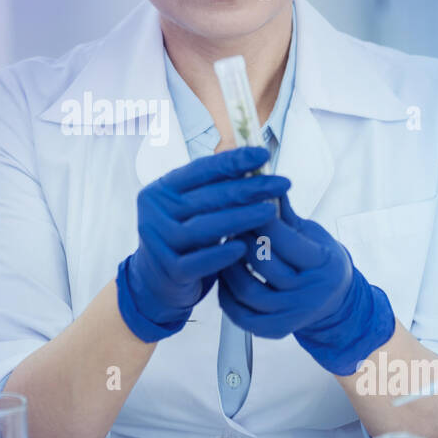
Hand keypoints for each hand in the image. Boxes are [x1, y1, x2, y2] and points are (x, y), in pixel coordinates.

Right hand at [117, 146, 289, 342]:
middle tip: (282, 183)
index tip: (264, 154)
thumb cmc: (187, 240)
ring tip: (272, 211)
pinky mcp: (167, 269)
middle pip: (208, 197)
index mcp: (161, 189)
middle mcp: (154, 211)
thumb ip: (216, 189)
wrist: (158, 283)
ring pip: (204, 227)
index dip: (233, 160)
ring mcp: (158, 241)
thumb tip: (257, 161)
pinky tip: (244, 247)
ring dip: (241, 218)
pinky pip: (198, 261)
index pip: (201, 169)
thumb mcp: (194, 210)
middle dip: (249, 188)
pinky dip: (221, 254)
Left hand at [217, 193, 394, 374]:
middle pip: (263, 264)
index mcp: (322, 264)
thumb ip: (286, 213)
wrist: (337, 303)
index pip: (283, 239)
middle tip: (228, 224)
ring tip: (223, 250)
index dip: (259, 219)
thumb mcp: (312, 234)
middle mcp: (310, 293)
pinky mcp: (275, 330)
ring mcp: (292, 315)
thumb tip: (264, 181)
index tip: (244, 203)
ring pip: (247, 290)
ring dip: (228, 267)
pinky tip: (223, 276)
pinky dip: (226, 295)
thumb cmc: (321, 260)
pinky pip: (241, 315)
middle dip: (241, 240)